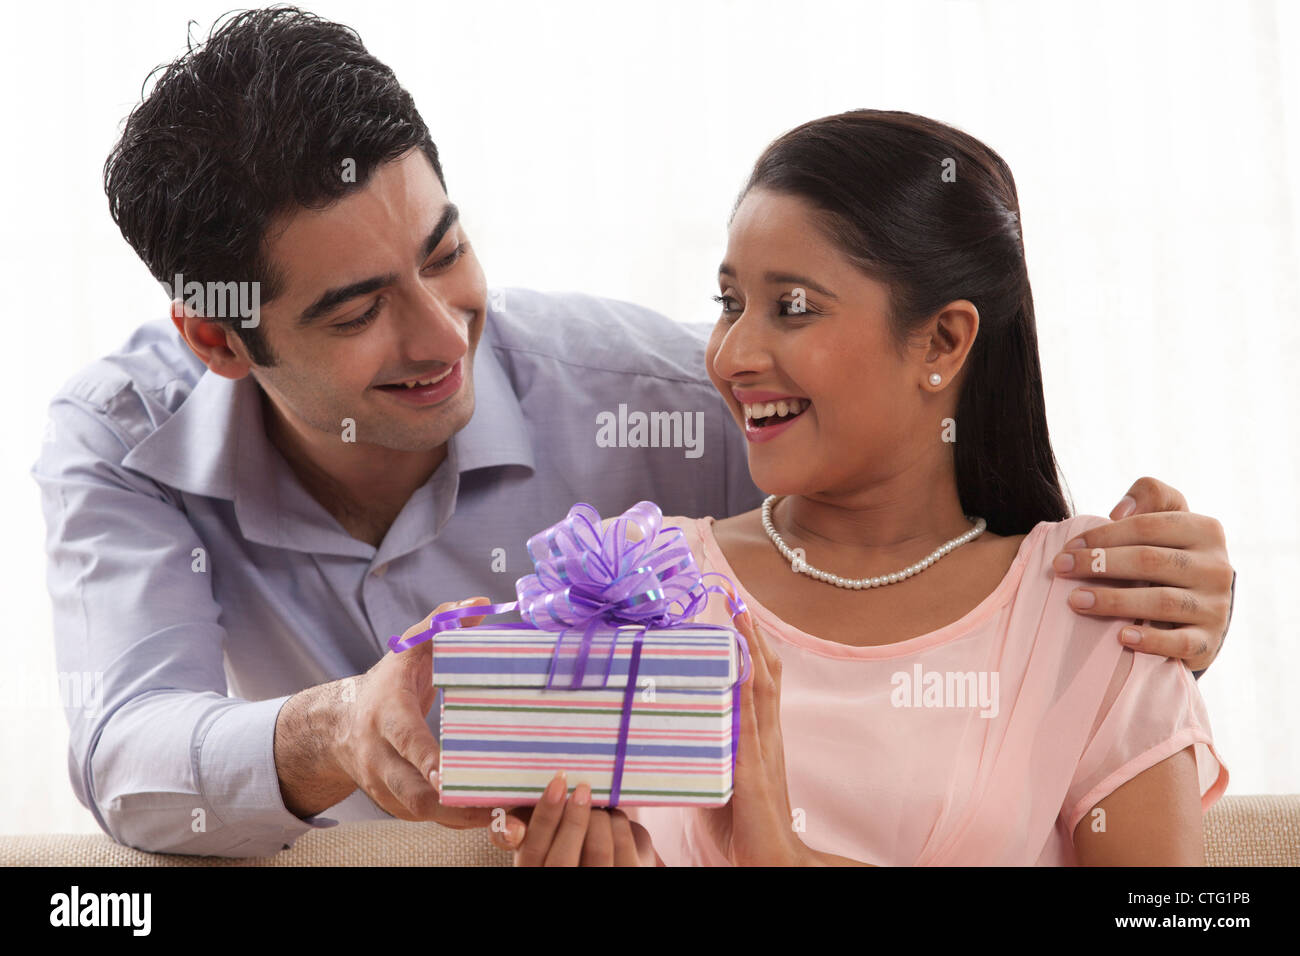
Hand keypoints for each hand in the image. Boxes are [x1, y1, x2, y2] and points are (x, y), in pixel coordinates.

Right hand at [328, 597, 496, 825]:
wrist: (340, 724)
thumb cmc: (388, 682)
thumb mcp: (409, 647)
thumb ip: (441, 623)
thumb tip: (477, 603)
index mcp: (386, 714)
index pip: (404, 739)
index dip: (425, 758)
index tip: (448, 774)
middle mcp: (379, 756)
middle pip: (411, 792)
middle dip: (451, 805)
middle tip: (494, 806)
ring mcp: (384, 785)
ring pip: (420, 813)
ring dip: (460, 820)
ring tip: (505, 818)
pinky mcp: (394, 804)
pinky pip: (426, 820)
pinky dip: (457, 822)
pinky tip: (493, 818)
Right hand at [500, 772, 652, 865]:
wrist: (598, 856)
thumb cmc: (560, 836)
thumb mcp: (533, 833)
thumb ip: (514, 824)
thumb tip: (514, 829)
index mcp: (533, 871)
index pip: (532, 851)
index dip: (543, 817)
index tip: (557, 783)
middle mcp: (562, 881)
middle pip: (562, 859)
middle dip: (574, 817)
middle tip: (582, 788)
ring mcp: (597, 880)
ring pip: (597, 849)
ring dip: (599, 817)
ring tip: (597, 805)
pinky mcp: (628, 874)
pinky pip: (624, 845)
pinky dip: (619, 822)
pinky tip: (613, 818)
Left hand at [698, 607, 811, 865]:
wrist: (770, 859)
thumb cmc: (743, 826)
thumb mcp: (719, 780)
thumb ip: (705, 755)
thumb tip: (676, 736)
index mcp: (760, 739)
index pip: (761, 683)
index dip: (754, 648)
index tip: (739, 617)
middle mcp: (766, 737)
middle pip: (766, 675)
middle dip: (753, 636)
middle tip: (737, 601)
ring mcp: (762, 750)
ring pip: (761, 688)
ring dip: (751, 649)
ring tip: (739, 616)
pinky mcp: (752, 770)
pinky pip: (750, 722)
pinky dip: (747, 691)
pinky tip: (741, 668)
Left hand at [1052, 477, 1233, 671]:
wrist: (1198, 609)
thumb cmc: (1167, 555)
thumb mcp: (1165, 520)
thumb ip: (1149, 497)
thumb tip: (1119, 511)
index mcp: (1205, 531)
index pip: (1148, 526)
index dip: (1103, 534)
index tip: (1068, 547)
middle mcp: (1218, 567)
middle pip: (1150, 560)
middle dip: (1099, 563)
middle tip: (1061, 568)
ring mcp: (1217, 606)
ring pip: (1162, 601)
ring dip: (1113, 601)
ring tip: (1075, 601)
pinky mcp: (1210, 641)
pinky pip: (1181, 642)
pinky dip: (1151, 640)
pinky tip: (1121, 636)